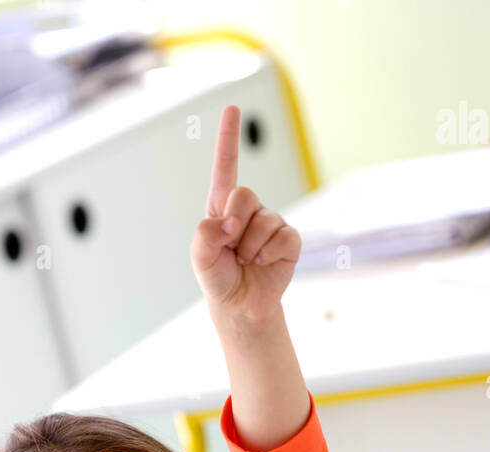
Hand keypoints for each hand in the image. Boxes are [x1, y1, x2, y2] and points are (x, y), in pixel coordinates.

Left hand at [190, 104, 300, 322]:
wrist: (241, 305)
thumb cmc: (218, 277)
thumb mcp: (200, 257)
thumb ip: (205, 234)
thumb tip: (231, 223)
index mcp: (222, 207)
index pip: (226, 168)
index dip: (229, 138)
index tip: (232, 108)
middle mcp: (248, 210)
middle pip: (244, 195)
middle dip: (234, 224)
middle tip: (232, 247)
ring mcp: (270, 222)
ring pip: (263, 221)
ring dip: (250, 247)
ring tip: (247, 260)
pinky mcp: (289, 239)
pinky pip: (283, 237)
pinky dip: (270, 253)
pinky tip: (264, 262)